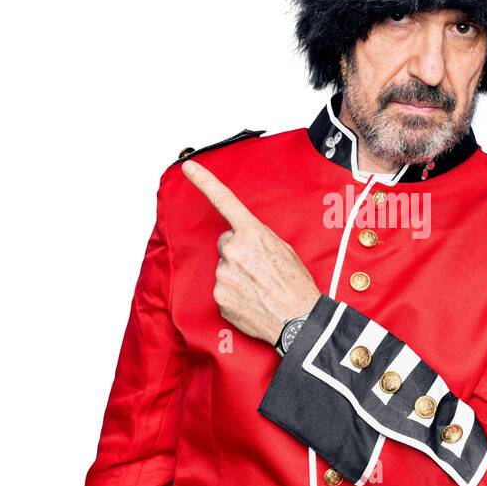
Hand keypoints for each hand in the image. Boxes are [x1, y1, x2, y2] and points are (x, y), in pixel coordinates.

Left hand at [181, 158, 322, 345]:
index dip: (204, 181)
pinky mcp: (218, 296)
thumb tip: (243, 239)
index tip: (188, 165)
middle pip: (226, 243)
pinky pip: (222, 289)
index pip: (225, 201)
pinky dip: (234, 294)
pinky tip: (251, 300)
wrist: (298, 319)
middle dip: (238, 252)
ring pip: (224, 267)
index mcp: (252, 234)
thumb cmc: (296, 285)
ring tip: (259, 288)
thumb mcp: (284, 250)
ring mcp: (223, 274)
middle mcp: (234, 250)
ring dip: (237, 275)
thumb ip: (259, 238)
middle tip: (260, 269)